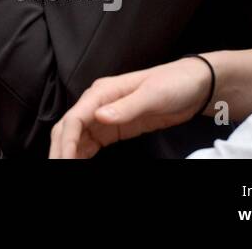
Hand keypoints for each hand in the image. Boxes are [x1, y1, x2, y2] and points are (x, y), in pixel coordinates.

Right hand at [50, 57, 212, 157]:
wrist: (194, 85)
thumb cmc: (174, 83)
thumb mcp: (152, 94)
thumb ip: (126, 107)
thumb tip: (99, 116)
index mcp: (102, 92)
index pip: (74, 119)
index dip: (66, 141)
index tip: (62, 160)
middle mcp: (98, 103)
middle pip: (69, 128)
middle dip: (60, 149)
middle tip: (57, 167)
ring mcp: (106, 116)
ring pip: (77, 137)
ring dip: (69, 152)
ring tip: (64, 167)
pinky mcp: (115, 127)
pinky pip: (92, 143)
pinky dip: (82, 154)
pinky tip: (78, 163)